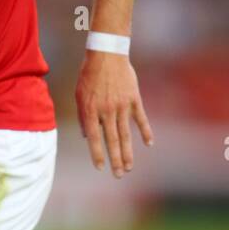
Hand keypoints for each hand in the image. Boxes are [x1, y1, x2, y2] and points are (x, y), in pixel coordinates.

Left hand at [75, 51, 153, 176]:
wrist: (106, 55)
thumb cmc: (89, 75)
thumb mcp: (79, 96)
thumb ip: (82, 117)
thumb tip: (86, 136)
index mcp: (90, 111)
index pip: (94, 139)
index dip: (97, 155)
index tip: (100, 168)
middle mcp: (106, 112)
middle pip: (112, 141)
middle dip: (115, 160)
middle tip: (119, 175)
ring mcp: (122, 106)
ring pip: (126, 134)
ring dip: (128, 152)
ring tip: (129, 167)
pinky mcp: (134, 99)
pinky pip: (140, 118)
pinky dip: (146, 131)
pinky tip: (149, 144)